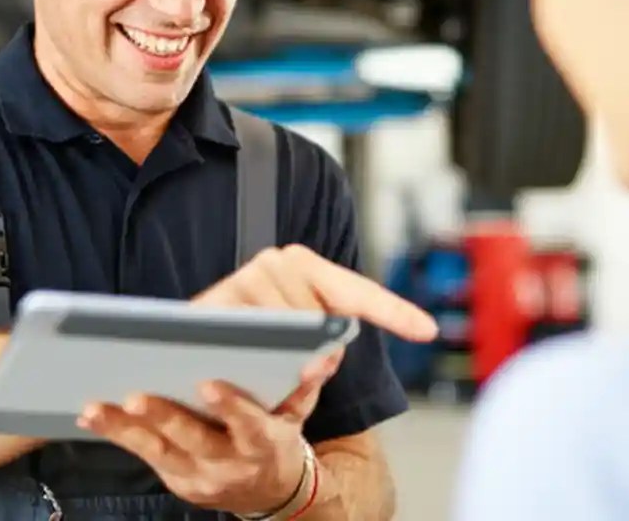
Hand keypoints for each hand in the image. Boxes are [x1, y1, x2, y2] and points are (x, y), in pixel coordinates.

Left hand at [79, 351, 342, 513]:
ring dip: (126, 429)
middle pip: (194, 440)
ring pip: (158, 451)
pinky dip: (116, 436)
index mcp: (263, 444)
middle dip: (165, 418)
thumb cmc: (280, 438)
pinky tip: (93, 415)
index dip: (229, 407)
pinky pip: (143, 455)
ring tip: (97, 407)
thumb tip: (323, 354)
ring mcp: (199, 477)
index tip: (208, 385)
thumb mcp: (299, 415)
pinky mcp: (176, 480)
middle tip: (137, 396)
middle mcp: (229, 465)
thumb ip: (306, 384)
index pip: (248, 426)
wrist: (271, 492)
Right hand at [196, 244, 438, 342]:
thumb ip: (321, 358)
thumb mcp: (300, 358)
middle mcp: (279, 261)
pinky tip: (260, 362)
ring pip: (287, 322)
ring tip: (271, 364)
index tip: (427, 331)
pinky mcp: (216, 298)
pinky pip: (251, 328)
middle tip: (298, 367)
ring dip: (286, 352)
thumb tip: (324, 359)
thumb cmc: (259, 356)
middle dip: (317, 348)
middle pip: (319, 314)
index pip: (359, 294)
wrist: (200, 364)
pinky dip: (258, 348)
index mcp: (308, 267)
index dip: (395, 313)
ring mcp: (249, 276)